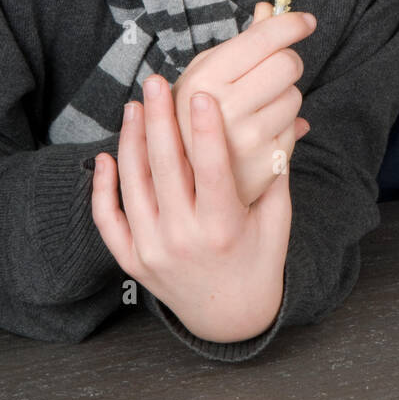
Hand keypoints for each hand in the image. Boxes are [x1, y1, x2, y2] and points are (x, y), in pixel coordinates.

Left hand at [92, 76, 295, 343]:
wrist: (230, 317)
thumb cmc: (259, 259)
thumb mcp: (278, 218)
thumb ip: (278, 170)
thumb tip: (294, 120)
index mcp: (223, 228)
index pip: (211, 169)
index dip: (205, 129)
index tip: (199, 93)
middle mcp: (183, 240)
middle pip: (165, 169)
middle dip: (159, 119)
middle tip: (156, 82)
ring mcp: (152, 252)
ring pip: (134, 186)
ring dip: (131, 141)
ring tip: (134, 105)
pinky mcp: (132, 261)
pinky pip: (109, 220)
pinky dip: (104, 187)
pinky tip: (107, 156)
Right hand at [172, 2, 310, 207]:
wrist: (185, 182)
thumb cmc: (194, 116)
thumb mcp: (205, 74)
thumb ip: (241, 43)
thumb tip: (269, 9)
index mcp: (205, 79)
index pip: (264, 40)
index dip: (292, 24)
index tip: (306, 21)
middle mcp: (225, 109)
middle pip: (288, 64)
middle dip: (287, 61)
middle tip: (274, 68)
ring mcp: (248, 139)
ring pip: (296, 95)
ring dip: (284, 95)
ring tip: (257, 106)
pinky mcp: (267, 163)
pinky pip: (295, 126)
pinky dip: (283, 124)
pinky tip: (260, 130)